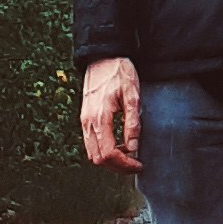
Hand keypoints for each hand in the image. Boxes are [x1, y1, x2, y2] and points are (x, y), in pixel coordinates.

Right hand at [80, 56, 142, 172]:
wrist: (103, 56)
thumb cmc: (119, 72)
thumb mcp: (132, 95)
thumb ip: (132, 123)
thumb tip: (133, 147)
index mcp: (99, 118)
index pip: (108, 154)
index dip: (124, 164)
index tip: (138, 164)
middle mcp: (88, 122)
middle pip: (98, 159)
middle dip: (116, 167)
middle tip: (134, 165)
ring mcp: (84, 121)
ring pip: (92, 153)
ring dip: (109, 160)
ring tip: (128, 156)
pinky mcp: (85, 118)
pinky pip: (91, 143)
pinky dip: (104, 150)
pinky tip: (118, 145)